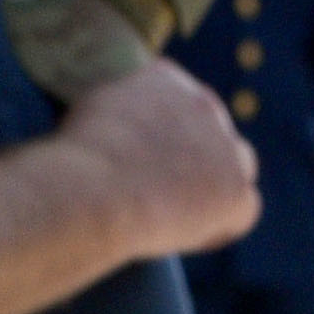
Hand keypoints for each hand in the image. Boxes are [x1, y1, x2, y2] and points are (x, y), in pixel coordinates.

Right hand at [61, 50, 259, 258]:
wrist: (89, 190)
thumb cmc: (72, 158)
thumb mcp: (86, 113)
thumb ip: (116, 111)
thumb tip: (118, 130)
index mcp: (165, 78)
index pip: (178, 99)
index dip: (163, 128)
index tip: (141, 151)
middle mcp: (203, 104)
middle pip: (211, 130)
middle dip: (192, 153)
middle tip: (158, 183)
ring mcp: (226, 148)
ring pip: (237, 166)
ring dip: (214, 184)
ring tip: (177, 211)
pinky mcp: (236, 191)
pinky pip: (241, 212)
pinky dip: (217, 225)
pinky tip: (183, 235)